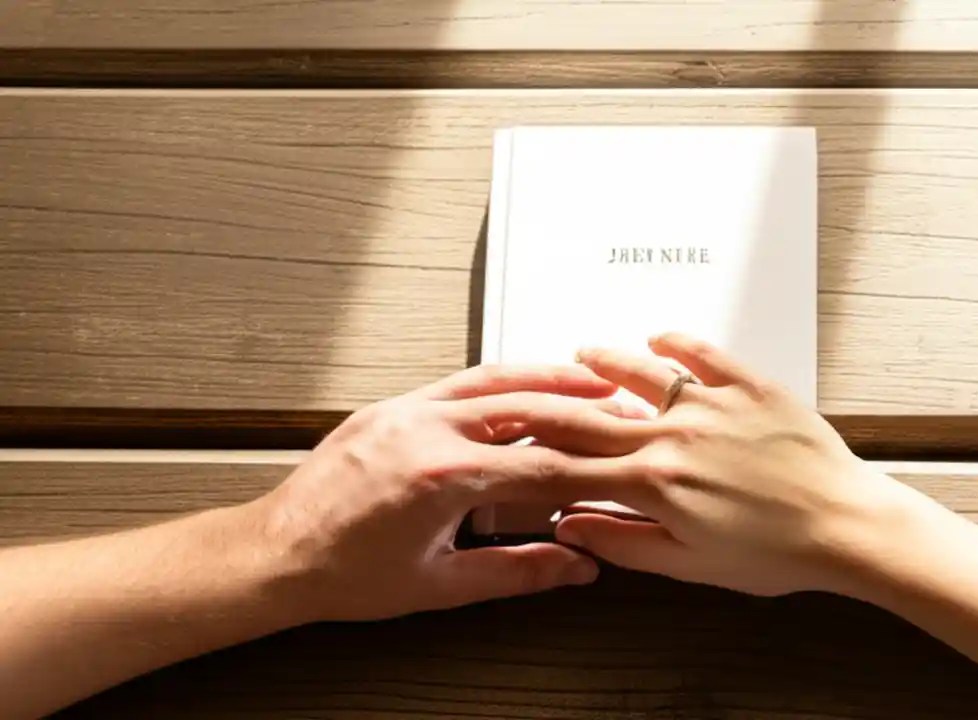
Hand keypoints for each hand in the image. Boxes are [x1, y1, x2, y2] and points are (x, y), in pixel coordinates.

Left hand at [240, 364, 648, 621]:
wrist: (276, 554)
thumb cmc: (344, 573)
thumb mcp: (441, 584)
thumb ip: (516, 571)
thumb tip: (573, 567)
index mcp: (441, 476)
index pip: (541, 463)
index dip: (591, 467)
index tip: (625, 467)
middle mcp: (424, 429)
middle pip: (527, 405)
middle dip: (584, 408)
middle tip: (626, 410)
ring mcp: (404, 411)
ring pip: (492, 378)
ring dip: (546, 376)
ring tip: (591, 378)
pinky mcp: (390, 407)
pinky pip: (457, 382)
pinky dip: (500, 381)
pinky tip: (524, 385)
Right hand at [555, 333, 937, 599]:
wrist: (845, 525)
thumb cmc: (775, 554)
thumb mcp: (689, 565)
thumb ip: (623, 541)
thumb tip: (570, 525)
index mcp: (653, 484)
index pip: (573, 465)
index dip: (533, 456)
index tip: (509, 447)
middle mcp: (672, 435)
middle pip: (591, 414)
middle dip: (546, 404)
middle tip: (519, 394)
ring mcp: (710, 404)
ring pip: (640, 373)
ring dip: (604, 362)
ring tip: (582, 354)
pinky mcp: (749, 386)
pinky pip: (702, 353)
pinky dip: (675, 342)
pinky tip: (657, 338)